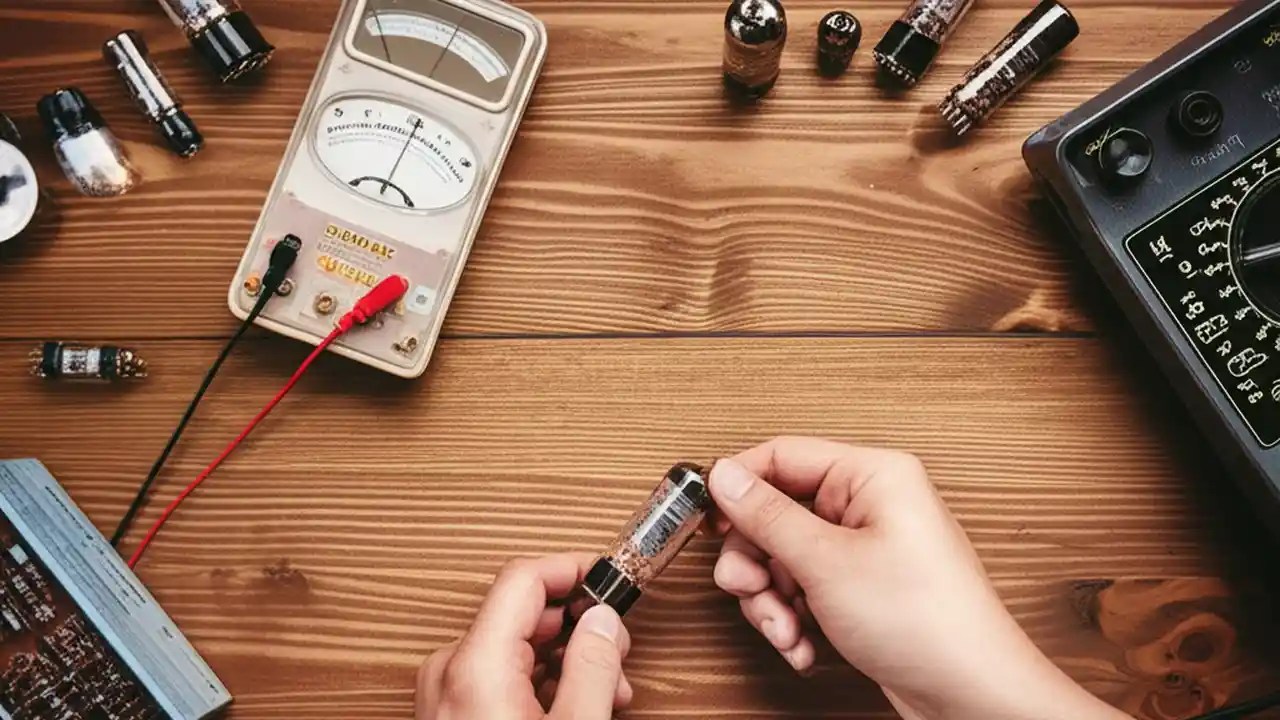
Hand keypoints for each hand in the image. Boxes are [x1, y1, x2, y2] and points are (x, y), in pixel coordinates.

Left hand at [416, 553, 632, 719]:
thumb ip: (593, 669)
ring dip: (563, 658)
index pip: (523, 578)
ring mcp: (444, 692)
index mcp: (476, 666)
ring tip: (602, 691)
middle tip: (616, 652)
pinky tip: (571, 701)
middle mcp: (450, 670)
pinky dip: (539, 681)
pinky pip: (500, 676)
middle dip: (578, 625)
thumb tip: (602, 623)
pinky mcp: (448, 711)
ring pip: (515, 646)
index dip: (573, 568)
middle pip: (523, 613)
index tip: (609, 575)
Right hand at [708, 437, 1127, 719]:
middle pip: (778, 513)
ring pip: (785, 558)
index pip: (783, 456)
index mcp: (873, 475)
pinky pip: (806, 588)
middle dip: (756, 560)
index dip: (739, 486)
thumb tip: (724, 475)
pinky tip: (804, 646)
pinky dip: (795, 618)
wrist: (971, 696)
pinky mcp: (863, 587)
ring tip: (786, 629)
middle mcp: (871, 505)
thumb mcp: (826, 562)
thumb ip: (767, 515)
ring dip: (773, 599)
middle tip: (748, 588)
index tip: (707, 519)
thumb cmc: (926, 622)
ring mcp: (867, 548)